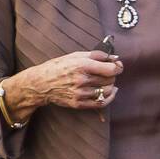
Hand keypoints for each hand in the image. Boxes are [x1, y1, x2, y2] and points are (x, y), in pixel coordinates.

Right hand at [5, 50, 121, 118]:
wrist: (41, 83)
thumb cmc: (58, 66)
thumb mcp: (75, 55)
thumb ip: (96, 55)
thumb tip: (114, 57)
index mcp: (82, 65)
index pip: (111, 69)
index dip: (118, 67)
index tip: (117, 66)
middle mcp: (82, 80)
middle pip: (110, 79)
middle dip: (112, 75)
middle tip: (108, 72)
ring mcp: (80, 93)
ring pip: (107, 91)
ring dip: (110, 86)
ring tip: (106, 81)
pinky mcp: (78, 103)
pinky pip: (101, 103)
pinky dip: (109, 97)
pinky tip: (110, 92)